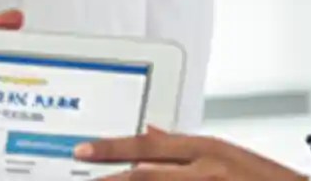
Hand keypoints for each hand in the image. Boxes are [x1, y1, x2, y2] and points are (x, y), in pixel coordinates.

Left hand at [74, 127, 307, 180]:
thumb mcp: (226, 156)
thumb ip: (184, 149)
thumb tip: (149, 134)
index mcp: (207, 149)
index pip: (148, 145)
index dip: (112, 148)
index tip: (84, 152)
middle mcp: (208, 168)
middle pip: (145, 172)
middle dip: (109, 178)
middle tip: (84, 178)